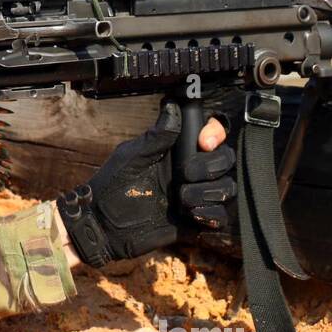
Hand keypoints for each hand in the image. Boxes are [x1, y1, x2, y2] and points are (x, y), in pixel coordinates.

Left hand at [57, 101, 233, 265]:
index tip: (203, 143)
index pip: (211, 135)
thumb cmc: (111, 186)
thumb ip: (156, 136)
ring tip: (182, 200)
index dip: (216, 134)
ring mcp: (196, 196)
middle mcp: (191, 172)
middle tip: (184, 176)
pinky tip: (191, 214)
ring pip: (227, 188)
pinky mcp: (196, 221)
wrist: (103, 226)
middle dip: (211, 167)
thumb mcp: (132, 157)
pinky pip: (220, 216)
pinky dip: (211, 214)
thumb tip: (172, 105)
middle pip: (226, 160)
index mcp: (177, 152)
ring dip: (209, 193)